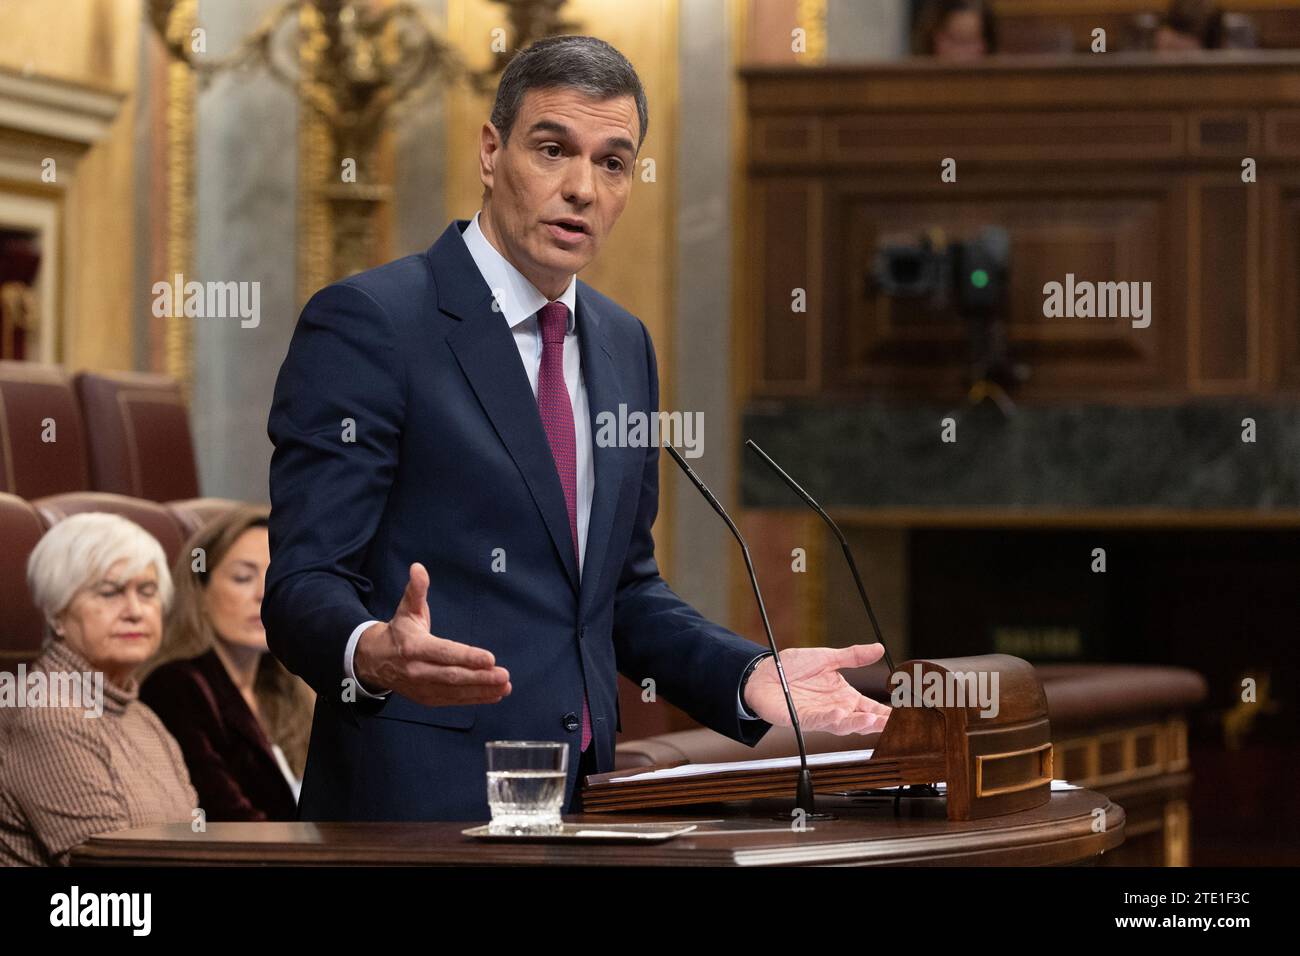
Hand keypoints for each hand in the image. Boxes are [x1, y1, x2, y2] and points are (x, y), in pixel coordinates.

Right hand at [353, 563, 510, 706]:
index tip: (490, 658)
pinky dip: (475, 698)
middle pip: (452, 676)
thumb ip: (416, 590)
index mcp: (414, 647)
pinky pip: (453, 700)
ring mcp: (422, 687)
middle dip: (480, 677)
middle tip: (504, 675)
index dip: (467, 657)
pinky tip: (495, 694)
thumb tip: (418, 567)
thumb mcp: (406, 609)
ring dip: (482, 690)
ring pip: (455, 691)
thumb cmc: (398, 631)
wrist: (374, 661)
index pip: (444, 652)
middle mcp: (417, 670)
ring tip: (505, 686)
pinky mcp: (427, 698)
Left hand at [743, 644, 890, 734]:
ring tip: (873, 720)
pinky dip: (831, 718)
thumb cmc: (793, 668)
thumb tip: (878, 648)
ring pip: (844, 725)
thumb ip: (853, 656)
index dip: (886, 712)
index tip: (904, 715)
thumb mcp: (827, 658)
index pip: (871, 707)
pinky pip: (819, 720)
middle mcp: (835, 709)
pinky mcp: (802, 718)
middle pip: (861, 720)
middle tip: (894, 723)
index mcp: (844, 696)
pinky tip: (841, 714)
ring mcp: (820, 715)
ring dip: (858, 723)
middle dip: (878, 723)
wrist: (764, 674)